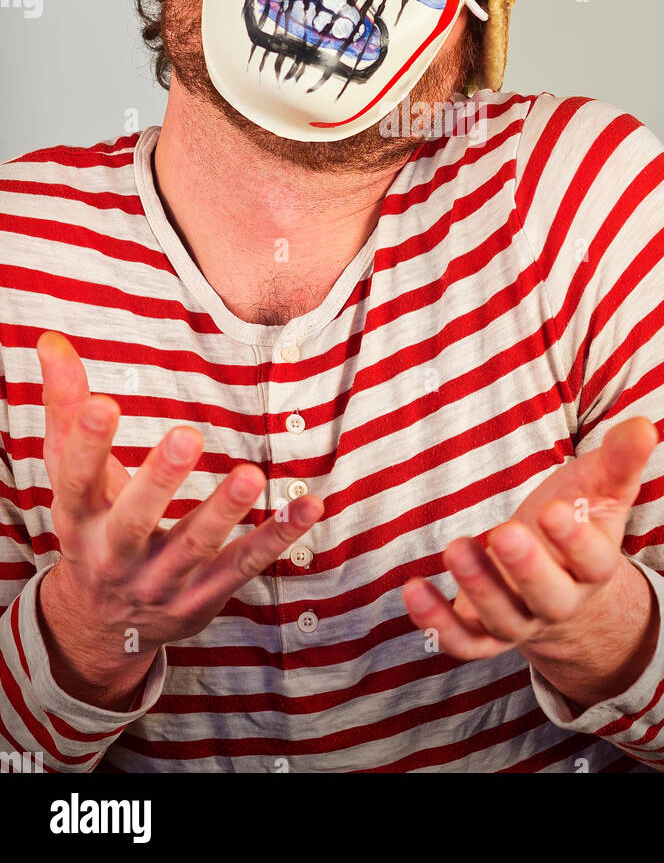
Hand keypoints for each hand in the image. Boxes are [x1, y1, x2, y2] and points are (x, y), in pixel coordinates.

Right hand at [36, 331, 322, 704]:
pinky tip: (308, 506)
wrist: (99, 625)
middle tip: (187, 435)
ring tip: (250, 473)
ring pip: (195, 546)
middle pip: (134, 520)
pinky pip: (243, 565)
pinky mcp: (202, 597)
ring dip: (224, 510)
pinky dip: (277, 538)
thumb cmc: (91, 525)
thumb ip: (65, 407)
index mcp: (78, 519)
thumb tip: (52, 340)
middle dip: (160, 480)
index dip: (87, 443)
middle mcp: (115, 556)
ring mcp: (160, 581)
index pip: (75, 480)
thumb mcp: (70, 473)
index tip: (103, 403)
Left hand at [402, 417, 657, 697]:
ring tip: (456, 547)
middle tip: (504, 533)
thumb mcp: (603, 488)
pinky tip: (414, 588)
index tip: (554, 510)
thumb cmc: (580, 520)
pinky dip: (437, 623)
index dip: (576, 541)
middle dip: (527, 569)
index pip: (594, 562)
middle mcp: (561, 602)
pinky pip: (464, 641)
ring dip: (479, 588)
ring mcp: (522, 622)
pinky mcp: (485, 633)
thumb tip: (645, 425)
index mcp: (594, 567)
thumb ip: (621, 460)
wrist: (563, 583)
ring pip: (504, 619)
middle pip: (550, 598)